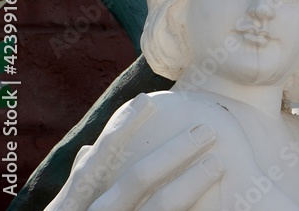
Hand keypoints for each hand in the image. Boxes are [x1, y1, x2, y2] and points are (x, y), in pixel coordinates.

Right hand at [46, 94, 222, 210]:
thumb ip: (81, 187)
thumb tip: (88, 150)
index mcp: (77, 207)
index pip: (99, 161)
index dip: (122, 128)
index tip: (149, 98)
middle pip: (135, 181)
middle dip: (173, 152)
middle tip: (207, 129)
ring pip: (160, 208)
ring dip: (191, 183)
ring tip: (218, 162)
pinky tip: (221, 204)